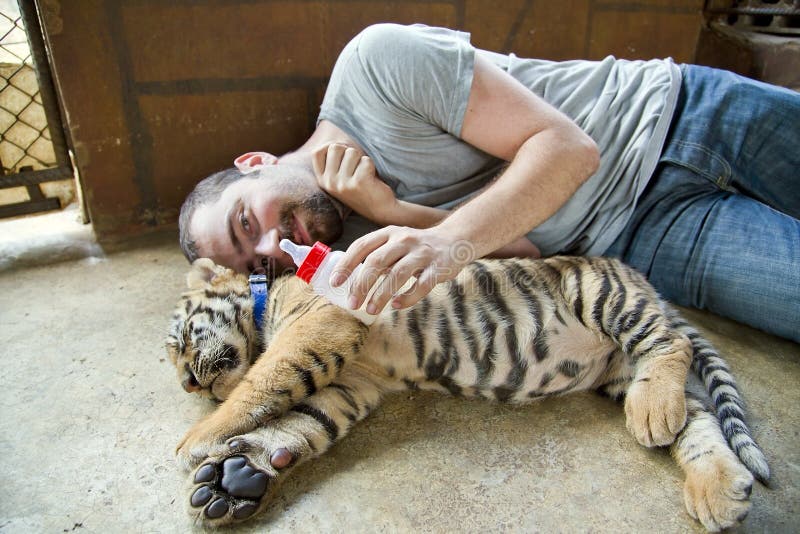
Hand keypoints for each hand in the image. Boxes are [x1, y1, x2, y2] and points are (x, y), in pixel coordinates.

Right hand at [311, 143, 397, 223]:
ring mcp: (343, 184)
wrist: (380, 209)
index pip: (317, 152)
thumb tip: (333, 144)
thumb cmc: (361, 187)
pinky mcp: (358, 183)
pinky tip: (371, 179)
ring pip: (352, 152)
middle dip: (349, 152)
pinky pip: (366, 160)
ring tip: (364, 175)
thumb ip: (333, 162)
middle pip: (335, 147)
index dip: (330, 147)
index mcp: (322, 181)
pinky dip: (371, 166)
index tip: (343, 156)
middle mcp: (329, 183)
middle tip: (356, 168)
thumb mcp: (340, 177)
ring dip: (362, 160)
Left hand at [330, 226, 476, 313]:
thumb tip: (349, 280)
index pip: (362, 246)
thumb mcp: (395, 244)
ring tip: (371, 310)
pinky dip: (408, 296)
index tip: (335, 283)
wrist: (455, 240)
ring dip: (381, 295)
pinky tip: (397, 305)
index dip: (346, 264)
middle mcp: (404, 239)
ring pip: (397, 274)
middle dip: (361, 284)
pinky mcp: (439, 267)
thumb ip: (376, 257)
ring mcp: (422, 253)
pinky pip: (422, 284)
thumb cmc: (417, 248)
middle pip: (376, 261)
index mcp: (389, 233)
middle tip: (353, 304)